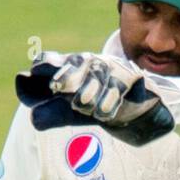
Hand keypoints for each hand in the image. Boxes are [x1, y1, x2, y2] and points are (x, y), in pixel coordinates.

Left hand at [16, 51, 175, 146]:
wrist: (145, 109)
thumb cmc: (105, 106)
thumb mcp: (76, 113)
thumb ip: (55, 113)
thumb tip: (34, 118)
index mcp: (75, 68)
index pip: (57, 60)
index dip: (47, 63)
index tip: (37, 69)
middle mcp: (93, 63)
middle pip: (79, 63)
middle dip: (67, 74)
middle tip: (57, 87)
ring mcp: (114, 68)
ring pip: (99, 74)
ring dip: (89, 91)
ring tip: (81, 106)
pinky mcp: (133, 76)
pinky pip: (121, 84)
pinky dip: (110, 99)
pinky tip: (102, 115)